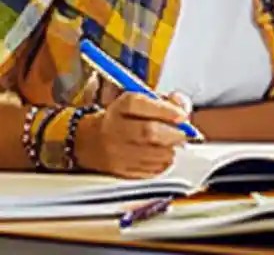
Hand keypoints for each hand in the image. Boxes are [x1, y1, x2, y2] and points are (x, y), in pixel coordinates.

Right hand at [76, 91, 192, 177]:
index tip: (182, 115)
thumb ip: (165, 101)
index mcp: (120, 107)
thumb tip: (182, 107)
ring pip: (153, 153)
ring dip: (171, 149)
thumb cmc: (124, 119)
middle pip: (148, 132)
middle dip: (174, 133)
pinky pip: (151, 170)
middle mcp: (114, 129)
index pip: (138, 104)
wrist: (90, 142)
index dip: (165, 110)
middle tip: (183, 133)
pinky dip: (163, 163)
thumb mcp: (140, 102)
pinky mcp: (121, 171)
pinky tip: (161, 156)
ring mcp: (116, 153)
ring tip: (171, 145)